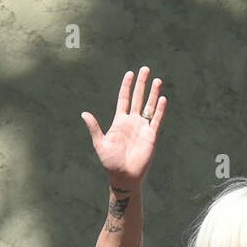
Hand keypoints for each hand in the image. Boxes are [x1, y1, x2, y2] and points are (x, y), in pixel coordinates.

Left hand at [81, 66, 166, 189]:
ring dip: (153, 94)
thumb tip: (84, 114)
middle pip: (138, 98)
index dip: (127, 86)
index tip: (130, 73)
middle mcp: (132, 122)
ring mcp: (142, 128)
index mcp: (119, 121)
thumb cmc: (110, 162)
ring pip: (149, 107)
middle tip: (145, 69)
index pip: (124, 99)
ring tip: (157, 80)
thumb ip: (94, 128)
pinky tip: (162, 99)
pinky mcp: (151, 136)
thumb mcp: (100, 144)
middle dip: (141, 84)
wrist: (123, 177)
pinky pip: (156, 120)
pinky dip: (159, 110)